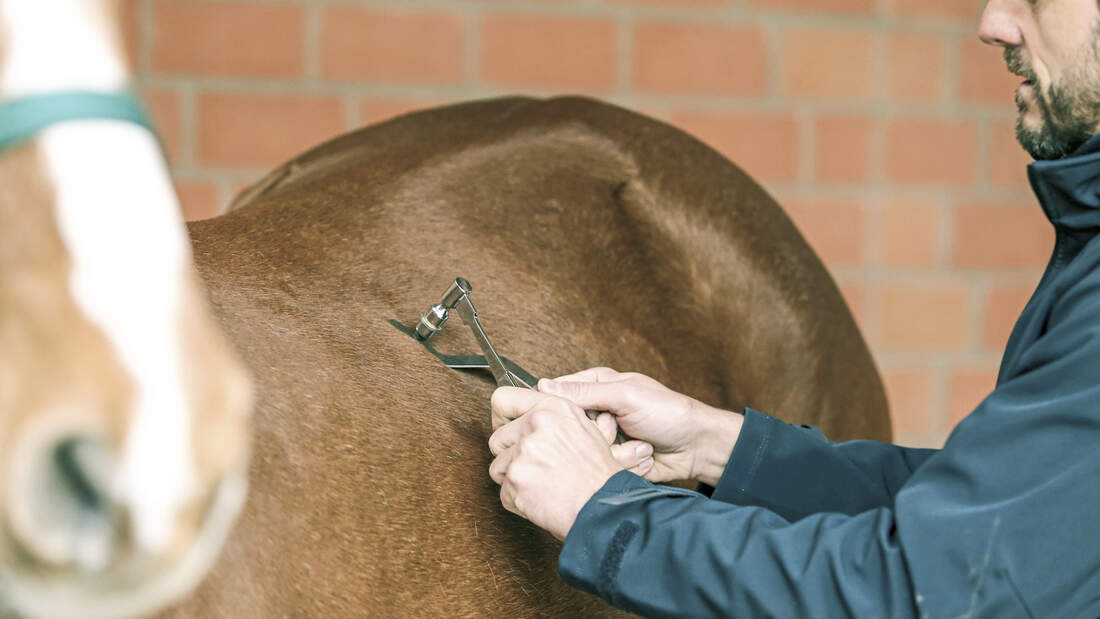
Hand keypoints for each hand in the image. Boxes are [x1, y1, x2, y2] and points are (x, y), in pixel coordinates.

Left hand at [488, 387, 628, 540]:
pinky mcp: (516, 478)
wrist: (603, 505)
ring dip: (514, 480)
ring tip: (542, 485)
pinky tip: (541, 499)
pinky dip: (518, 500)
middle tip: (533, 468)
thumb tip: (528, 415)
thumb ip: (554, 417)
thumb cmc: (599, 474)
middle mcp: (536, 423)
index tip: (505, 429)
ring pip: (498, 467)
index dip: (500, 418)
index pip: (502, 398)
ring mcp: (524, 450)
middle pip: (496, 438)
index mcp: (552, 407)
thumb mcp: (585, 429)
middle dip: (509, 456)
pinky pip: (504, 492)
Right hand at [540, 368, 742, 485]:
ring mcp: (603, 436)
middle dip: (585, 432)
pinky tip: (634, 456)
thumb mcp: (626, 395)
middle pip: (565, 425)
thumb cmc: (669, 413)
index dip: (550, 406)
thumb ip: (585, 391)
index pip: (556, 393)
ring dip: (604, 450)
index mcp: (597, 385)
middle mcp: (597, 410)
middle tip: (611, 429)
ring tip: (630, 442)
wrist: (698, 447)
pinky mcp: (610, 459)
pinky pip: (597, 465)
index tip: (551, 417)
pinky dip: (615, 464)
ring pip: (580, 449)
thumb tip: (543, 386)